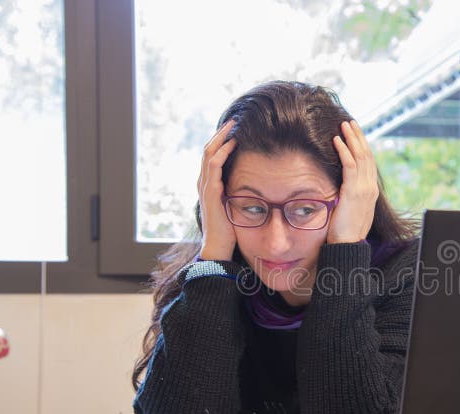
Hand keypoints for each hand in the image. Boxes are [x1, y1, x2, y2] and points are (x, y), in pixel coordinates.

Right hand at [197, 120, 237, 260]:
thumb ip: (239, 193)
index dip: (221, 141)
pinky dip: (223, 152)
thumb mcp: (235, 205)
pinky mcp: (212, 192)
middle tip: (233, 120)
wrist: (219, 248)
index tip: (234, 129)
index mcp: (209, 184)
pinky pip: (214, 166)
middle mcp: (203, 182)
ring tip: (233, 125)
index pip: (212, 155)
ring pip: (209, 153)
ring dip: (221, 137)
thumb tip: (255, 184)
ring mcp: (205, 186)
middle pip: (208, 149)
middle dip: (221, 133)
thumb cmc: (230, 230)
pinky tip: (233, 143)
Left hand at [328, 120, 379, 243]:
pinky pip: (350, 166)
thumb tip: (341, 186)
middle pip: (367, 155)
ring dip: (351, 139)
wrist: (348, 245)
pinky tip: (337, 141)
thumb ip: (349, 195)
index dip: (362, 146)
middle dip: (358, 137)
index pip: (368, 162)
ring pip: (360, 157)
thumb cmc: (345, 231)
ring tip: (344, 125)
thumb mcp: (350, 209)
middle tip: (350, 122)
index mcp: (371, 191)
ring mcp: (364, 189)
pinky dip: (344, 151)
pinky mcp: (354, 192)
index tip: (355, 134)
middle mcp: (371, 187)